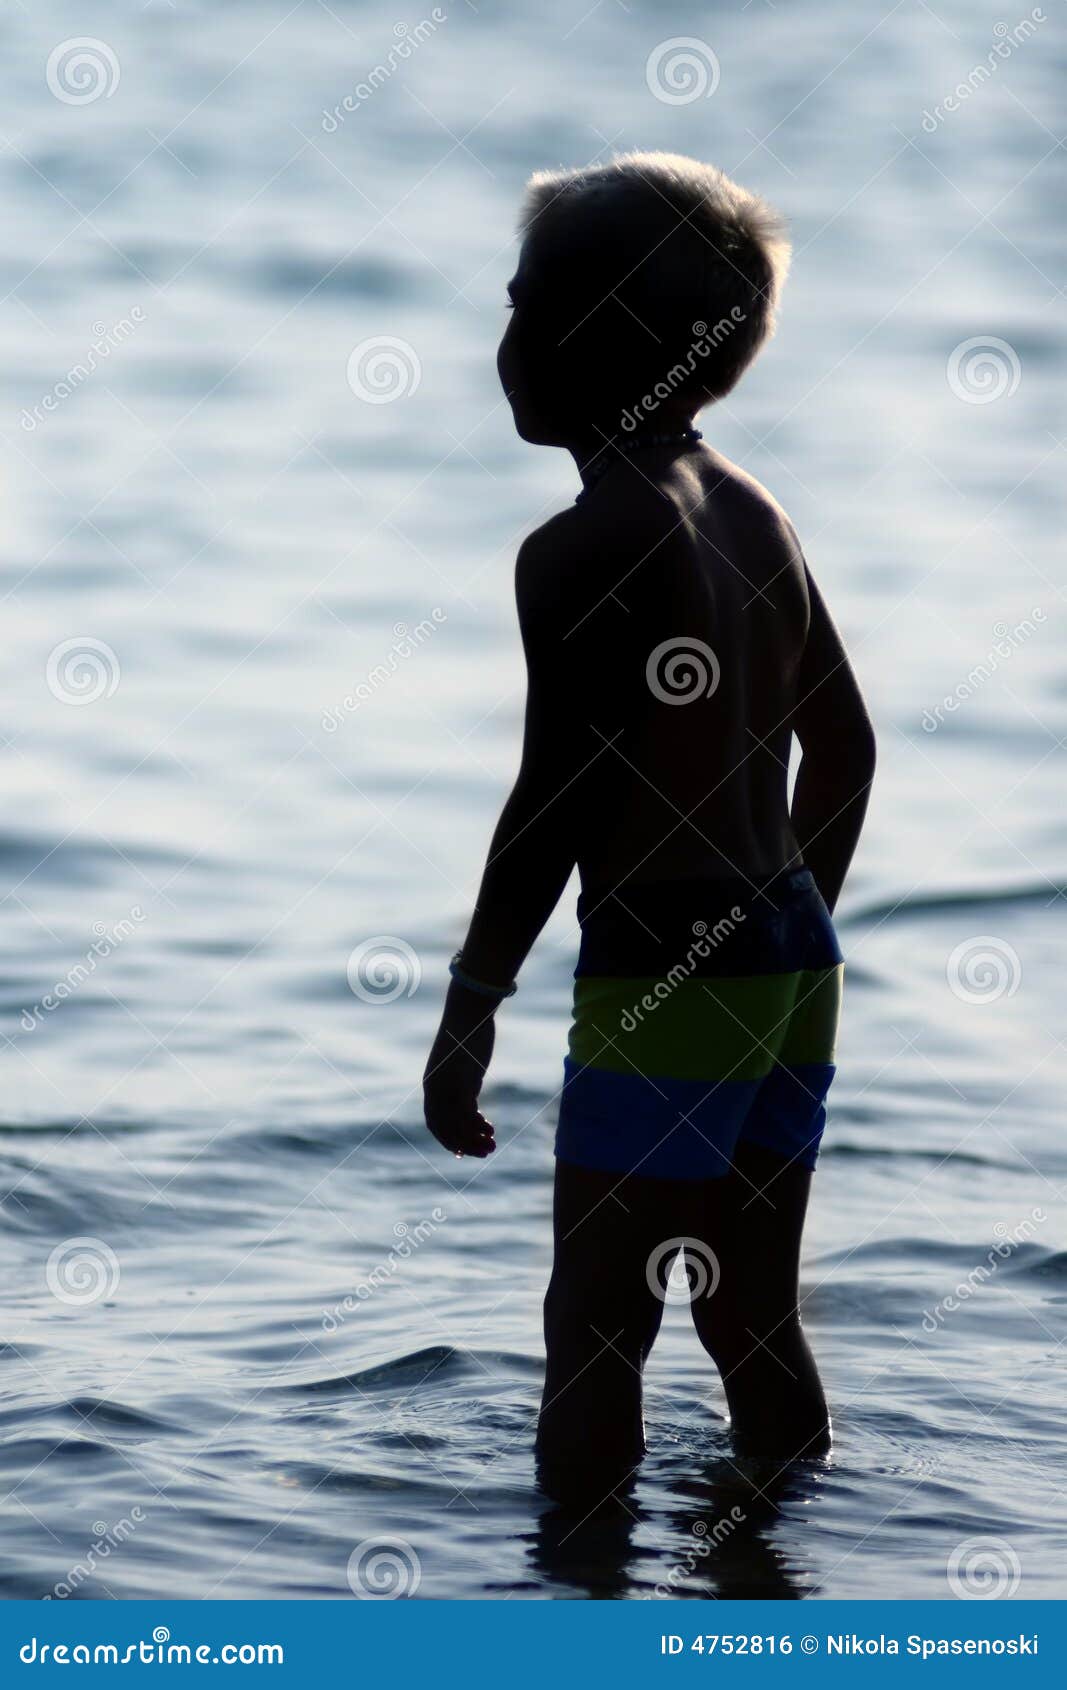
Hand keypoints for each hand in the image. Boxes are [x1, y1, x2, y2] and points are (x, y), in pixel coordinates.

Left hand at [422, 985, 496, 1159]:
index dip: (447, 1139)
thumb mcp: (461, 1068)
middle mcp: (435, 1089)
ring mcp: (448, 1086)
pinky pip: (467, 1112)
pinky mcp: (463, 1080)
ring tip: (491, 1147)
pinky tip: (491, 1130)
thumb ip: (464, 1087)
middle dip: (462, 1145)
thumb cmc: (466, 1037)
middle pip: (444, 1128)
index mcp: (431, 1085)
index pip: (434, 1122)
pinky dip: (477, 1127)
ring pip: (457, 1124)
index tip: (463, 1151)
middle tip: (483, 1153)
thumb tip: (471, 1104)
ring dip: (473, 1140)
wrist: (467, 1013)